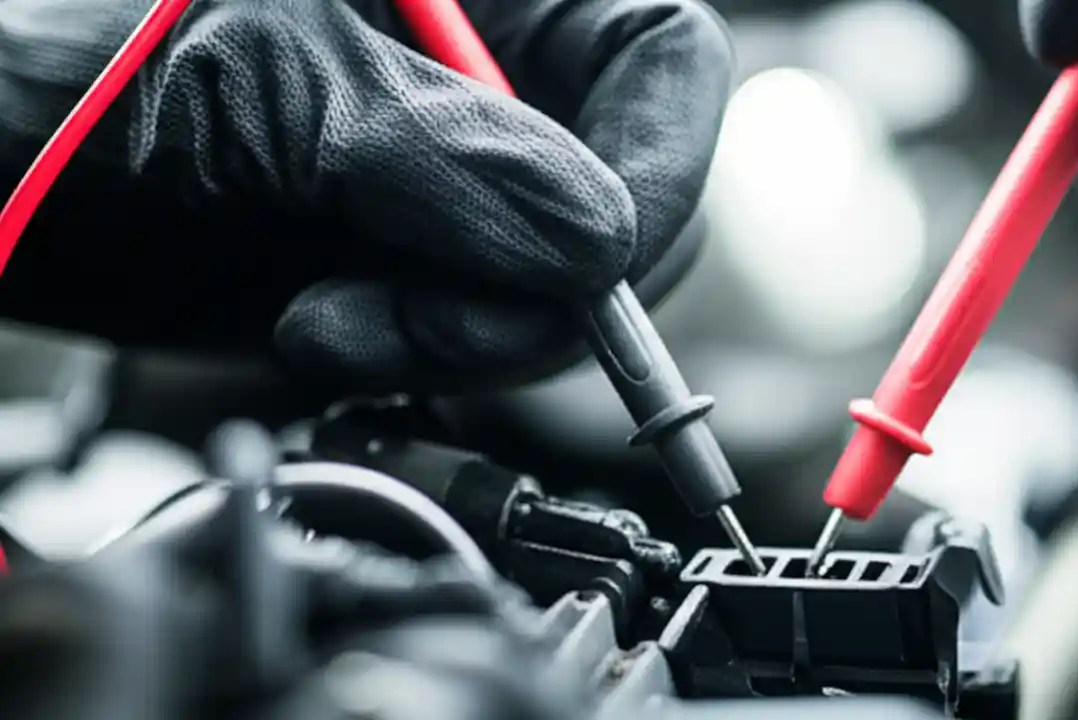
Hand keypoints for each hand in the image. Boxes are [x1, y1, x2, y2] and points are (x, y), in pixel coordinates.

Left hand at [0, 0, 730, 390]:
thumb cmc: (75, 81)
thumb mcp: (263, 89)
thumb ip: (440, 156)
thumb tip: (591, 240)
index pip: (658, 53)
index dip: (660, 166)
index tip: (595, 268)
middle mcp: (490, 78)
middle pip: (626, 192)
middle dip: (535, 288)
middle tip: (420, 321)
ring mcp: (463, 178)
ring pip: (564, 287)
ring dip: (465, 339)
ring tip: (325, 322)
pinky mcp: (427, 263)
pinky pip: (493, 337)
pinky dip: (426, 361)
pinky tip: (327, 331)